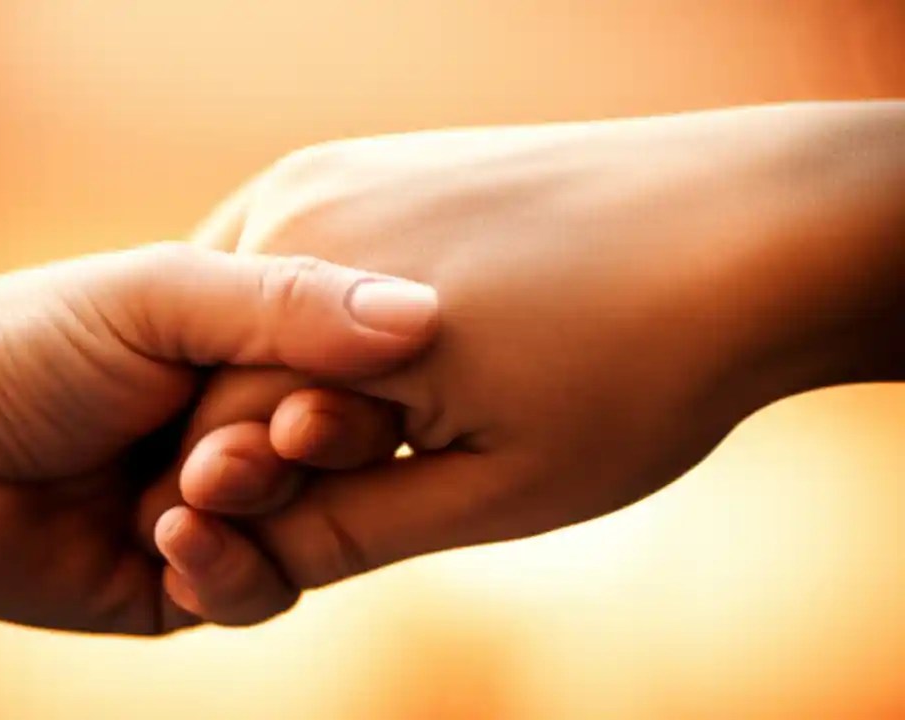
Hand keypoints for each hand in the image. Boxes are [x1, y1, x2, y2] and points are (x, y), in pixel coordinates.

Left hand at [0, 244, 438, 634]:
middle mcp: (251, 426)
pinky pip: (258, 592)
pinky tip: (167, 543)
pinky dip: (227, 574)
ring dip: (259, 519)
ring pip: (316, 535)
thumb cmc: (29, 346)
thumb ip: (284, 302)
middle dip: (299, 462)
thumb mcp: (161, 297)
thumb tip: (424, 313)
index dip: (354, 395)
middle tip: (237, 453)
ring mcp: (228, 507)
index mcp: (253, 345)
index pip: (363, 371)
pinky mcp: (194, 580)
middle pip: (348, 460)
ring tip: (186, 497)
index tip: (307, 402)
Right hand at [141, 101, 904, 625]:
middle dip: (263, 443)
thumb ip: (350, 533)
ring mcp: (333, 171)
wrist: (747, 227)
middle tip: (346, 488)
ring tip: (376, 423)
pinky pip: (298, 262)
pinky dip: (313, 324)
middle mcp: (301, 209)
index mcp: (315, 303)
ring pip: (250, 315)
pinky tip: (386, 354)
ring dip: (285, 379)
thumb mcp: (492, 489)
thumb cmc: (637, 370)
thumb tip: (244, 567)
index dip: (244, 513)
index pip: (215, 437)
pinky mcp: (368, 161)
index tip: (286, 547)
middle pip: (223, 369)